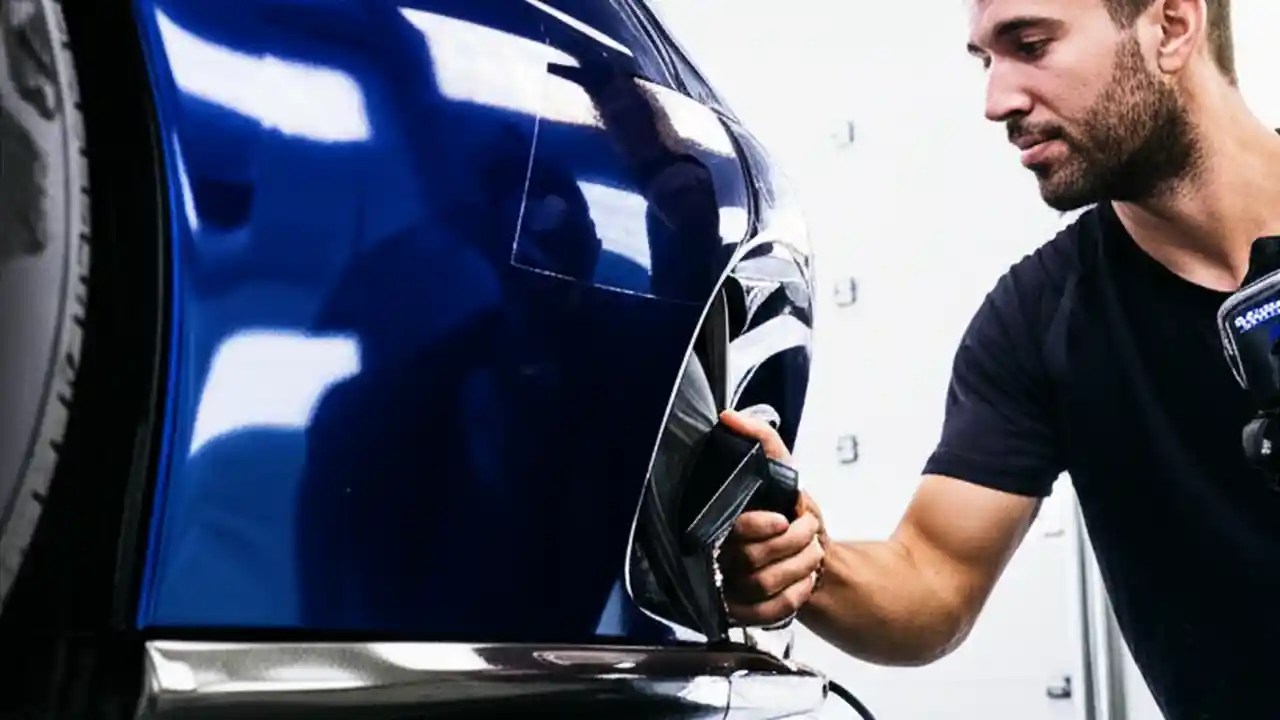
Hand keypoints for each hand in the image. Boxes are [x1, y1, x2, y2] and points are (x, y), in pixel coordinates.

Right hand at [717, 410, 826, 626]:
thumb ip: (759, 437)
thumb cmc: (784, 507)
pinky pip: (769, 613)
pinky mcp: (746, 613)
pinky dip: (794, 596)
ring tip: (812, 555)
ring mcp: (730, 587)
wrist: (806, 549)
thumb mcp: (778, 467)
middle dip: (795, 543)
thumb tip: (729, 417)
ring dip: (801, 566)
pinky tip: (802, 580)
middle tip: (809, 532)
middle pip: (754, 559)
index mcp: (719, 521)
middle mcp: (719, 556)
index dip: (761, 525)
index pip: (733, 530)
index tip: (783, 518)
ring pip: (764, 585)